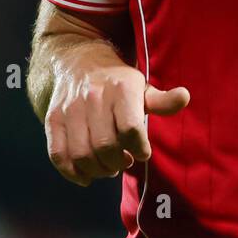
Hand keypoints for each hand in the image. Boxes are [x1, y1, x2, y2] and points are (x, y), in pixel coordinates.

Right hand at [45, 50, 189, 186]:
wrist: (80, 61)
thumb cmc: (118, 82)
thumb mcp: (142, 87)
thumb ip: (162, 100)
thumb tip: (184, 97)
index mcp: (121, 88)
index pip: (131, 129)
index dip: (139, 148)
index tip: (142, 152)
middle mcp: (93, 97)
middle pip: (105, 146)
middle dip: (118, 163)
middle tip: (125, 162)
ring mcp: (70, 109)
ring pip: (82, 154)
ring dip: (98, 170)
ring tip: (108, 168)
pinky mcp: (53, 119)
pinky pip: (59, 154)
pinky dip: (72, 172)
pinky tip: (86, 176)